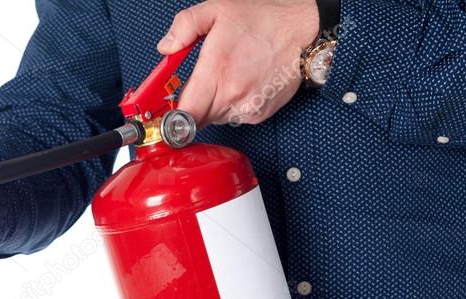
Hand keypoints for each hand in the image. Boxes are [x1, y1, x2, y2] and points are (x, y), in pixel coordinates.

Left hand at [157, 0, 319, 127]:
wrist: (300, 28)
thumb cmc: (261, 19)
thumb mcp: (216, 10)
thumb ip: (184, 26)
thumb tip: (166, 47)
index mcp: (216, 71)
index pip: (184, 116)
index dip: (171, 118)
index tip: (165, 115)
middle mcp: (232, 94)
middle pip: (196, 120)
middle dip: (191, 107)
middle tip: (198, 86)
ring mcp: (247, 107)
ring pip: (215, 119)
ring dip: (212, 106)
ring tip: (226, 79)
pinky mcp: (259, 113)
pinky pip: (234, 118)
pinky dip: (232, 107)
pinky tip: (241, 85)